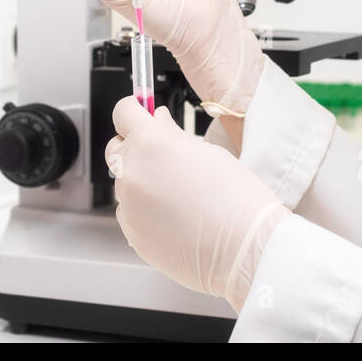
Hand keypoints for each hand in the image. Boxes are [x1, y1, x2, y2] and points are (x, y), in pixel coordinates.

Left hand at [105, 96, 287, 309]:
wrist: (245, 249)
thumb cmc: (236, 200)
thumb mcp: (207, 152)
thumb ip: (172, 133)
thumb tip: (156, 120)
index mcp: (150, 143)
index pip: (123, 112)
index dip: (134, 111)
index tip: (142, 115)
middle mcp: (132, 172)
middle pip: (116, 147)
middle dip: (135, 147)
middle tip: (165, 157)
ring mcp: (128, 205)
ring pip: (125, 183)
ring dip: (143, 182)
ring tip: (179, 195)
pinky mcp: (131, 232)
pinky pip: (130, 212)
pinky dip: (145, 210)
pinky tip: (174, 216)